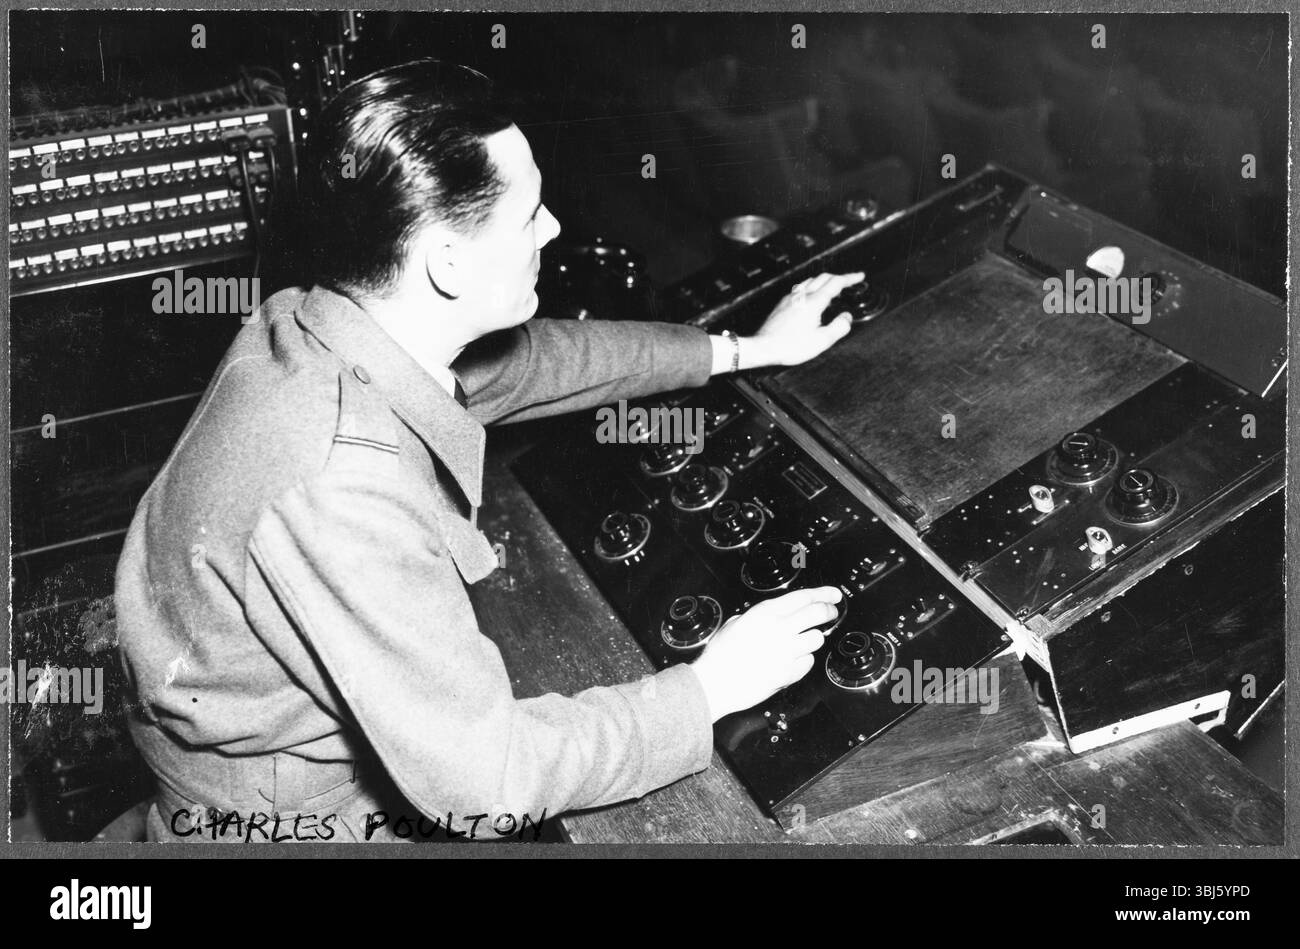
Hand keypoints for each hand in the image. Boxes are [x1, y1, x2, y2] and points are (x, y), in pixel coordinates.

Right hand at [690, 586, 842, 721]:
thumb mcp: (736, 623)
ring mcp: (788, 651)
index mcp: (766, 613)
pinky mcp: (791, 672)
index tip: (833, 594)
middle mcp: (780, 629)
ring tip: (803, 641)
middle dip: (829, 611)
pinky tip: (791, 660)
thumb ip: (759, 616)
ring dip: (814, 638)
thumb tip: (776, 615)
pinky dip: (804, 660)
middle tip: (831, 612)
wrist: (715, 683)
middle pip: (818, 613)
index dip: (824, 593)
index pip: (804, 597)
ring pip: (818, 638)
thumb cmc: (721, 655)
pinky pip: (808, 662)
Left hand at [746, 271, 864, 367]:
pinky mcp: (782, 304)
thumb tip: (847, 317)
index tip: (859, 277)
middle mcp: (802, 296)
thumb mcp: (822, 341)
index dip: (850, 278)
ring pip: (810, 280)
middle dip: (839, 277)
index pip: (836, 283)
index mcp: (814, 302)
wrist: (764, 347)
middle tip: (849, 281)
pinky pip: (800, 288)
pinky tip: (810, 295)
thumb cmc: (790, 346)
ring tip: (832, 286)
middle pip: (823, 277)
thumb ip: (839, 327)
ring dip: (825, 280)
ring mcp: (790, 298)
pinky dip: (811, 286)